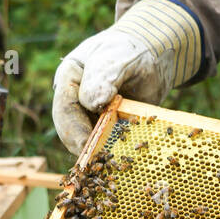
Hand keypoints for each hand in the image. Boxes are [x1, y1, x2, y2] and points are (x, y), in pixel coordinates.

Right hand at [51, 0, 203, 154]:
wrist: (153, 56)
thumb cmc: (131, 52)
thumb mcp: (117, 58)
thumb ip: (104, 77)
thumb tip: (92, 102)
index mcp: (70, 79)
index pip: (65, 108)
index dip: (73, 130)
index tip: (86, 146)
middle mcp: (76, 101)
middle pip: (73, 131)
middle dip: (85, 148)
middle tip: (99, 164)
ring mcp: (92, 117)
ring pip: (88, 142)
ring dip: (100, 155)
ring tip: (111, 166)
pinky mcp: (109, 128)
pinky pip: (107, 146)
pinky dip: (114, 155)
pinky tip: (123, 164)